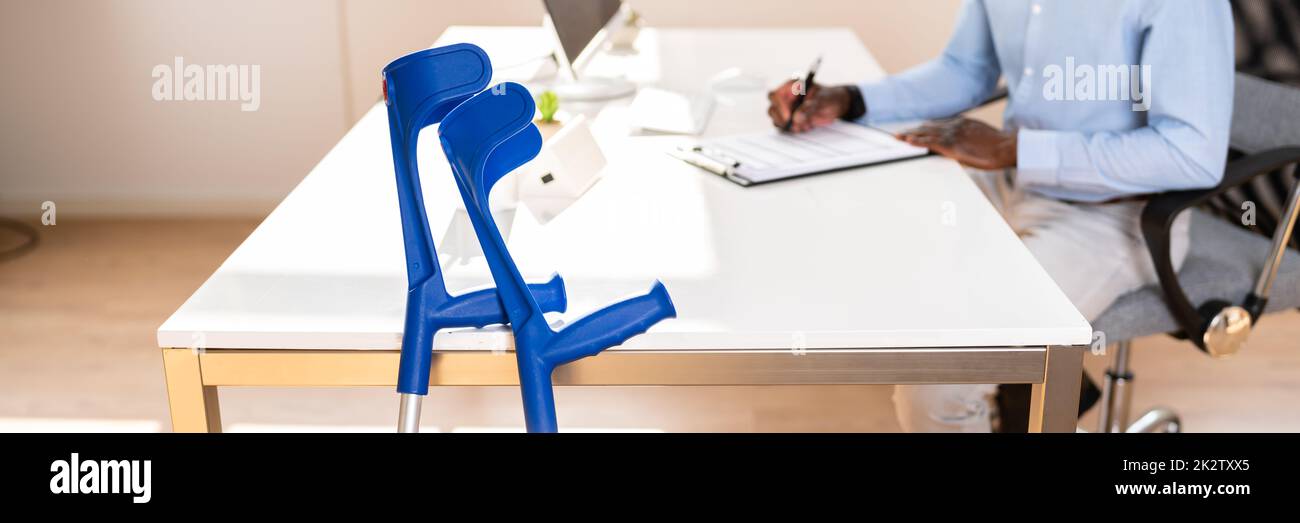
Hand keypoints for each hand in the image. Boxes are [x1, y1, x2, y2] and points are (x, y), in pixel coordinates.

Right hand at [767, 80, 851, 132]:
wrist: (836, 104)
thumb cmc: (829, 96)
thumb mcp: (822, 99)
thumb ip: (809, 107)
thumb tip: (796, 118)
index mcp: (791, 87)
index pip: (775, 96)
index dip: (779, 106)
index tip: (789, 116)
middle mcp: (786, 98)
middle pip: (772, 109)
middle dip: (781, 119)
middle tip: (794, 126)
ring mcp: (787, 110)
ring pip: (777, 120)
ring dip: (790, 126)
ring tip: (807, 124)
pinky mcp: (791, 120)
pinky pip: (785, 128)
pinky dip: (795, 130)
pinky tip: (807, 126)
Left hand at [897, 118, 1017, 169]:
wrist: (1007, 147)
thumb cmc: (997, 146)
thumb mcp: (979, 137)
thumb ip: (965, 138)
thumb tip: (957, 147)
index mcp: (961, 122)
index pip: (936, 124)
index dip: (923, 128)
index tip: (912, 130)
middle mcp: (955, 125)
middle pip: (928, 126)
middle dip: (913, 131)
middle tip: (899, 134)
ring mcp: (953, 133)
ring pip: (926, 133)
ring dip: (910, 136)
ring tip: (898, 138)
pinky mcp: (953, 144)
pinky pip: (931, 142)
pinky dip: (918, 141)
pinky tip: (909, 142)